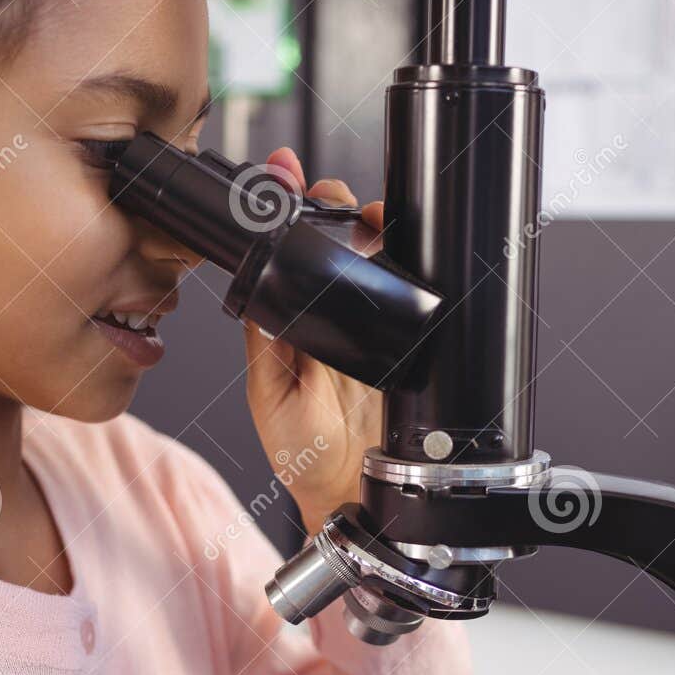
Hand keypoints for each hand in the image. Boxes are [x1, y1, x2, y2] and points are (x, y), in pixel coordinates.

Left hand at [242, 147, 381, 535]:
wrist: (354, 497)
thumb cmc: (305, 457)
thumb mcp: (272, 398)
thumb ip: (271, 343)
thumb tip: (265, 288)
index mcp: (284, 327)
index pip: (281, 256)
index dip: (282, 212)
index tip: (283, 177)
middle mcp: (324, 321)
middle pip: (330, 245)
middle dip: (332, 206)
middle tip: (333, 193)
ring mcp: (365, 330)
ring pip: (371, 261)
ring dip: (371, 228)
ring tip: (369, 213)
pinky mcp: (403, 343)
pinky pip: (408, 297)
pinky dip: (410, 266)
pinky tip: (403, 245)